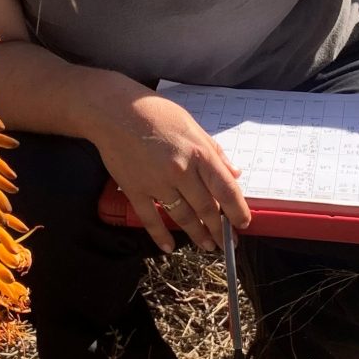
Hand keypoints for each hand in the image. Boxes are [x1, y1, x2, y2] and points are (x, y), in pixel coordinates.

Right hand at [89, 92, 250, 253]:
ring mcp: (157, 183)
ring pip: (182, 217)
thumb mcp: (192, 126)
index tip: (243, 223)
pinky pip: (151, 219)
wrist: (115, 111)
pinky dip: (161, 236)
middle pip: (206, 208)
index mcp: (199, 153)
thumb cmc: (155, 113)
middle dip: (219, 230)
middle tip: (228, 243)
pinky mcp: (135, 190)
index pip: (226, 189)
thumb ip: (214, 151)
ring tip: (207, 246)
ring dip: (197, 235)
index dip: (238, 211)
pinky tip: (169, 247)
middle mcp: (181, 171)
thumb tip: (234, 173)